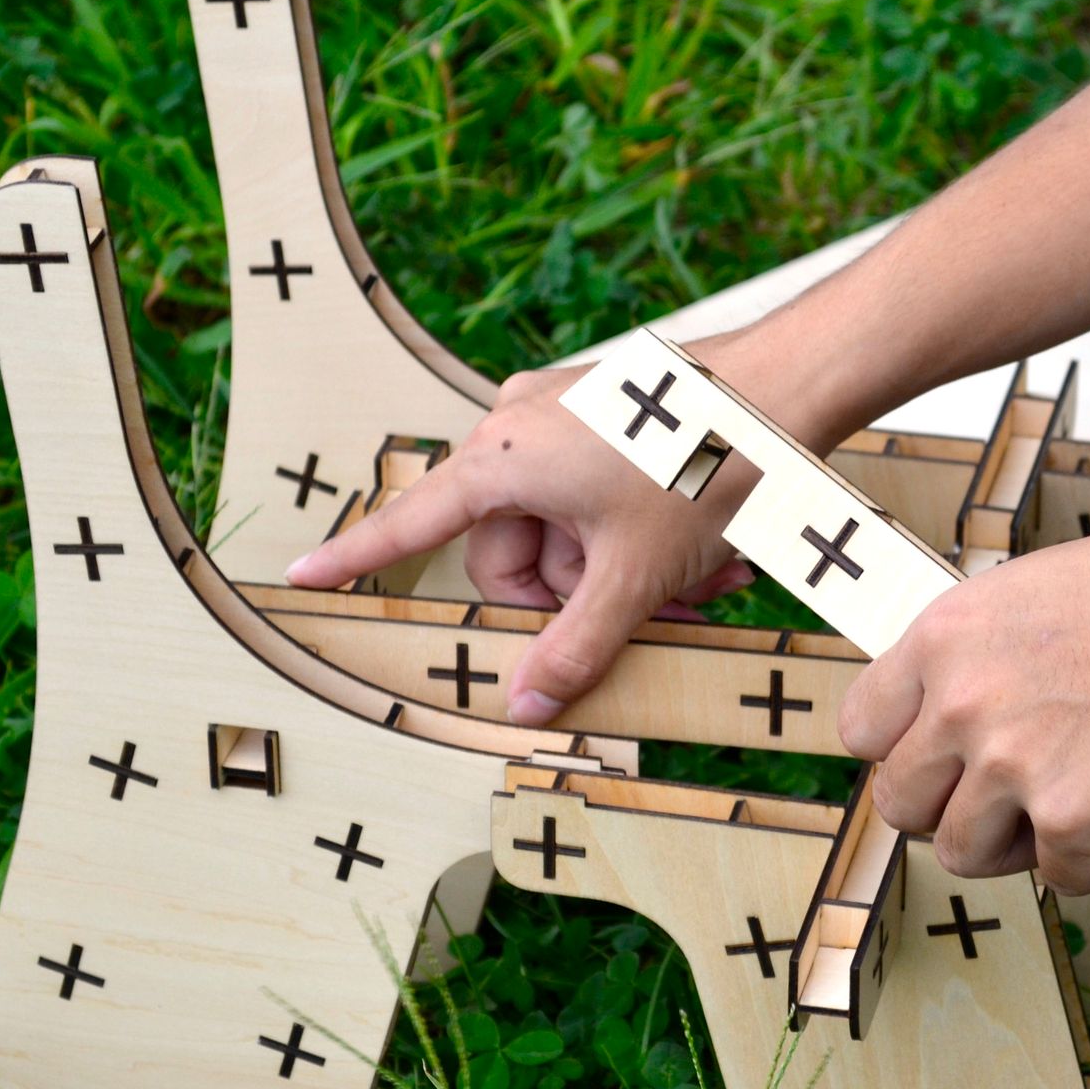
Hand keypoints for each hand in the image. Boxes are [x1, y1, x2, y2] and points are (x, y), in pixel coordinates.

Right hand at [284, 361, 754, 724]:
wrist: (788, 386)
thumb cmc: (708, 468)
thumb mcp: (637, 578)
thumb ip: (576, 646)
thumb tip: (524, 702)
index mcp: (503, 461)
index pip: (412, 523)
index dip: (356, 557)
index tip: (301, 575)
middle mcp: (517, 427)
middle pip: (510, 551)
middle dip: (574, 596)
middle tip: (647, 616)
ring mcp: (562, 415)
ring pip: (563, 530)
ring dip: (620, 574)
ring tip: (698, 588)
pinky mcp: (606, 413)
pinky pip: (594, 496)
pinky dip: (637, 536)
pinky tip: (703, 556)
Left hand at [838, 507, 1089, 893]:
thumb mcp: (1040, 588)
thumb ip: (989, 651)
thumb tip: (977, 696)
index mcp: (946, 637)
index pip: (861, 728)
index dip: (898, 754)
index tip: (929, 762)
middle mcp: (963, 702)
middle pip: (901, 804)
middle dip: (948, 811)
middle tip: (998, 802)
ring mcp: (1012, 764)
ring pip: (964, 853)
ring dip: (1014, 846)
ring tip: (1061, 818)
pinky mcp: (1071, 817)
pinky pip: (1058, 876)